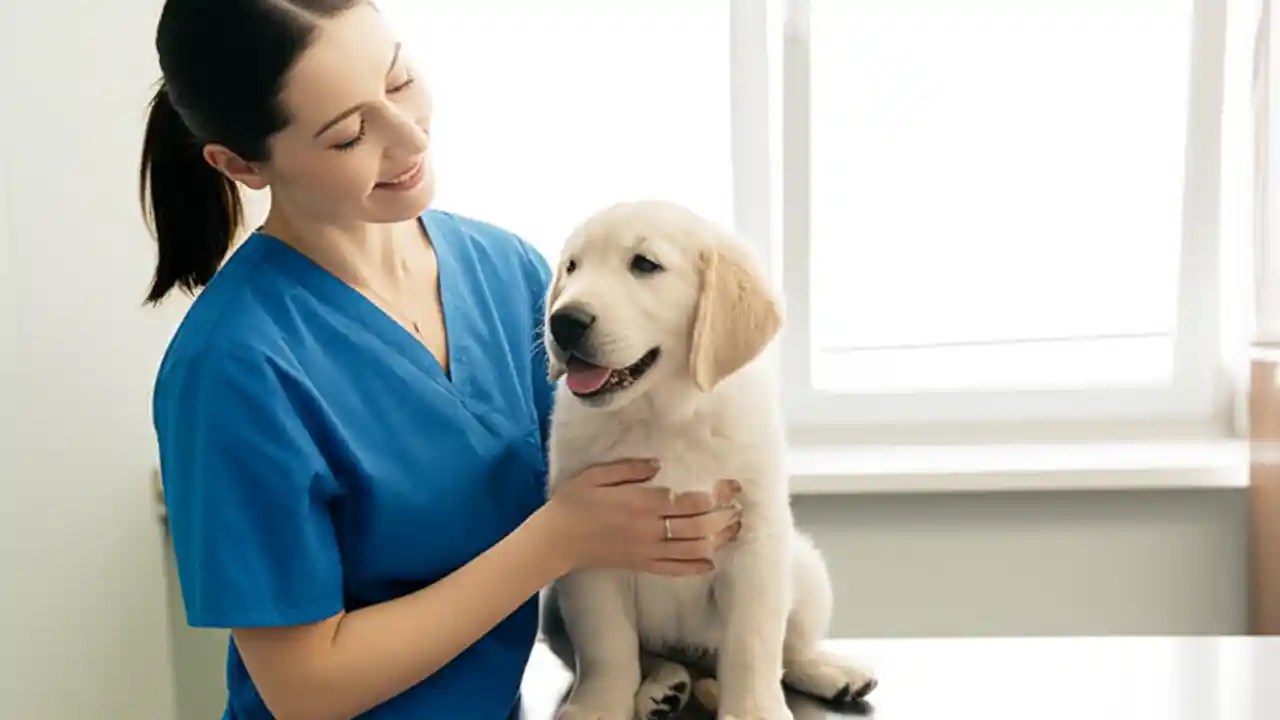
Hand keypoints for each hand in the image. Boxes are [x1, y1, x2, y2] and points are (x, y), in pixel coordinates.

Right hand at [543, 460, 742, 576]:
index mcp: (641, 504)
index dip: (716, 495)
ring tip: (733, 530)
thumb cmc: (574, 502)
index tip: (731, 487)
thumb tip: (660, 464)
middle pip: (698, 526)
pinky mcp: (641, 565)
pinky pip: (675, 569)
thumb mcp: (597, 475)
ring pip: (692, 550)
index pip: (689, 501)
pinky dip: (695, 567)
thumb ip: (630, 469)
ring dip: (717, 541)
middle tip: (739, 508)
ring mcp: (647, 551)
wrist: (556, 540)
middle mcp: (649, 529)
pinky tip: (710, 562)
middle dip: (723, 517)